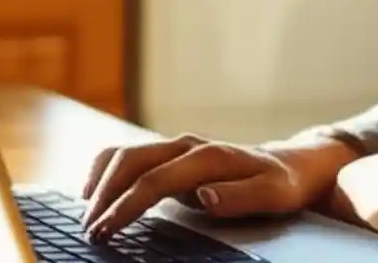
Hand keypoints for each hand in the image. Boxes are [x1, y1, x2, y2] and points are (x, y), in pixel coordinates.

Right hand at [80, 133, 361, 240]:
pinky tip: (93, 192)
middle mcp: (188, 146)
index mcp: (209, 156)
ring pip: (126, 154)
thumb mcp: (273, 195)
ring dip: (100, 181)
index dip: (126, 205)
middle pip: (131, 161)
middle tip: (90, 231)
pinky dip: (106, 170)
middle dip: (104, 195)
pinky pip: (130, 156)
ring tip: (86, 215)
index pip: (154, 180)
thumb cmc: (283, 185)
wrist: (291, 164)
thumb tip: (203, 196)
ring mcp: (179, 147)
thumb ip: (240, 196)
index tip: (105, 231)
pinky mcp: (173, 155)